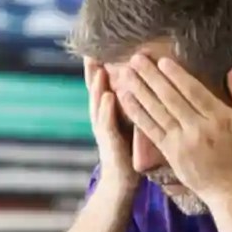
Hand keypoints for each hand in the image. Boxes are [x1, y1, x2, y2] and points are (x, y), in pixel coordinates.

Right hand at [84, 57, 137, 195]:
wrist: (121, 184)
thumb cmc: (128, 153)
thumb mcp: (130, 124)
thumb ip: (131, 105)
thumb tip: (141, 84)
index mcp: (107, 113)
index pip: (103, 86)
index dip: (100, 67)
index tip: (99, 46)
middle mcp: (102, 119)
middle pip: (94, 90)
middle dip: (92, 71)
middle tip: (90, 51)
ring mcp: (103, 131)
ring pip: (98, 104)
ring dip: (97, 86)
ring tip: (98, 69)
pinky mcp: (110, 143)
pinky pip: (108, 124)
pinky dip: (107, 109)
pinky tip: (108, 96)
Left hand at [119, 55, 231, 206]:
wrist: (230, 189)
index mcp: (219, 118)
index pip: (194, 91)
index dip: (176, 75)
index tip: (162, 61)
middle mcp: (198, 128)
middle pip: (171, 98)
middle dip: (151, 77)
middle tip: (136, 59)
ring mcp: (182, 141)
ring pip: (157, 111)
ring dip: (139, 91)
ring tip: (126, 74)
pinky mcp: (170, 153)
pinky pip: (150, 130)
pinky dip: (137, 114)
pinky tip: (127, 100)